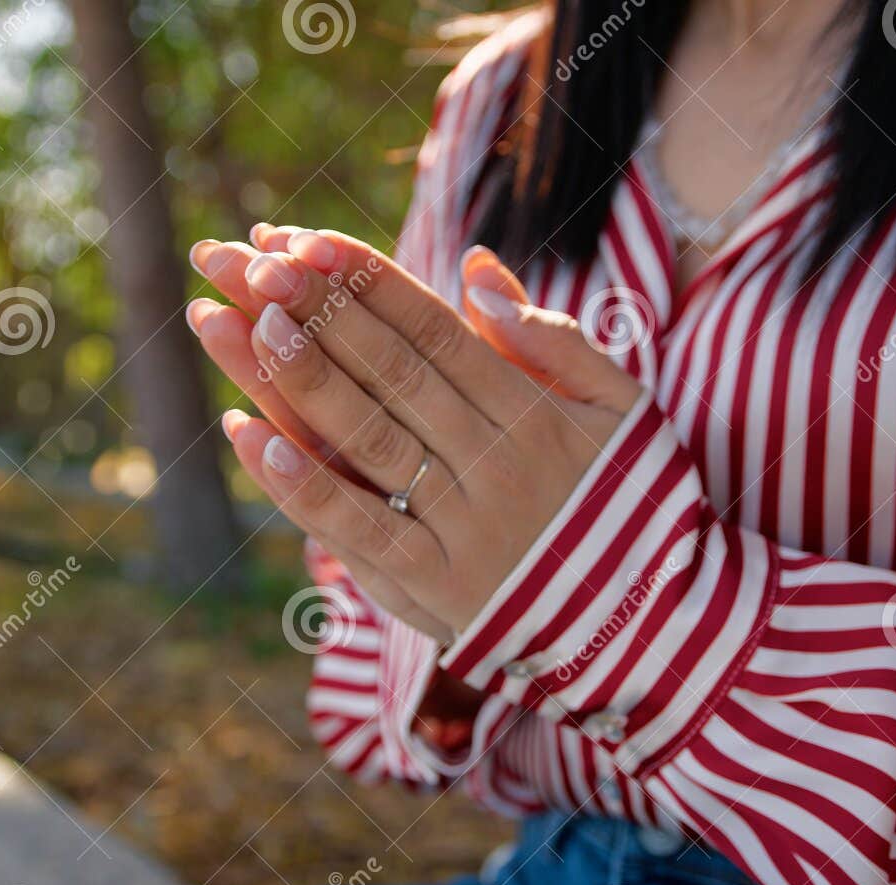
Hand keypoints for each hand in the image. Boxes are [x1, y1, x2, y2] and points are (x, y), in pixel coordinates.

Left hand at [187, 226, 642, 634]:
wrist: (658, 634)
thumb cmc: (636, 509)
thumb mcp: (624, 413)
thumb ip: (556, 342)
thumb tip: (475, 269)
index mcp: (535, 415)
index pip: (437, 333)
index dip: (369, 282)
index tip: (306, 238)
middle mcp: (494, 465)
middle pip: (392, 374)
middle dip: (316, 311)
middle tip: (248, 260)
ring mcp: (461, 529)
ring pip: (367, 440)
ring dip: (298, 380)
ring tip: (238, 322)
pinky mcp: (434, 590)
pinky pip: (360, 529)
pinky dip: (302, 484)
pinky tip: (247, 436)